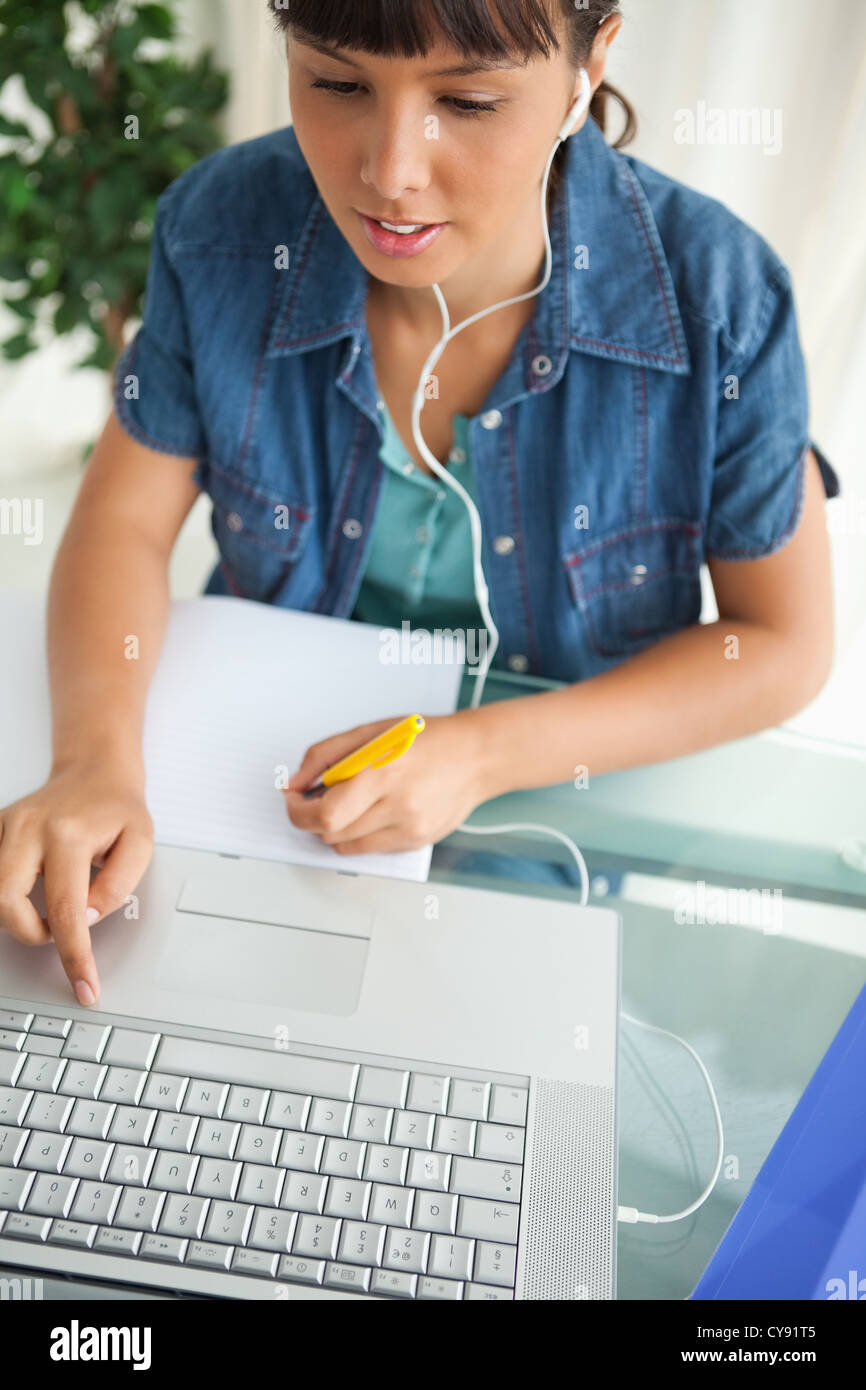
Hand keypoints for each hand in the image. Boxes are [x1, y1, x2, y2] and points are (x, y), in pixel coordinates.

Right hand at [0, 759, 153, 1006]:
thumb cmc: (118, 808)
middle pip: (6, 902)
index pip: (65, 910)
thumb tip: (85, 918)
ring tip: (47, 910)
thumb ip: (116, 886)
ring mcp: (6, 827)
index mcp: (68, 834)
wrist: (96, 771)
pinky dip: (4, 895)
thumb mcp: (140, 844)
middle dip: (32, 932)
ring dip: (17, 916)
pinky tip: (25, 894)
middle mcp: (29, 829)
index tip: (84, 986)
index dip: (74, 956)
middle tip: (59, 930)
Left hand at [283, 711, 492, 854]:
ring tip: (349, 802)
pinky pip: (370, 849)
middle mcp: (398, 806)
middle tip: (315, 800)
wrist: (476, 756)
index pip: (324, 814)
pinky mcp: (416, 842)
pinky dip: (360, 834)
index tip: (293, 800)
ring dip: (336, 828)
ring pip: (347, 847)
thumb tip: (294, 784)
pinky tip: (373, 811)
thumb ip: (325, 756)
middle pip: (331, 834)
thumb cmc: (426, 739)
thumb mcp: (370, 732)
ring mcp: (409, 829)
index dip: (298, 812)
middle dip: (313, 819)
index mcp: (382, 773)